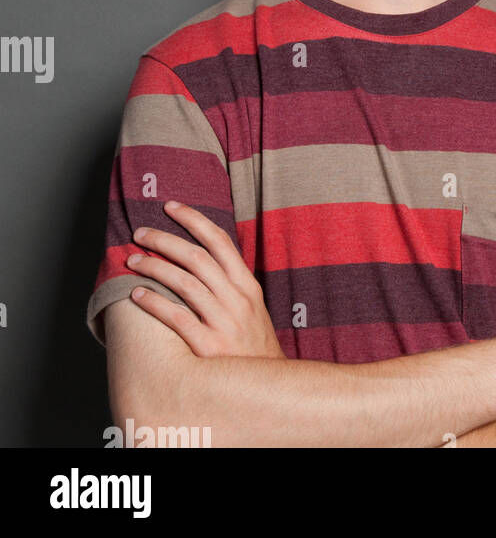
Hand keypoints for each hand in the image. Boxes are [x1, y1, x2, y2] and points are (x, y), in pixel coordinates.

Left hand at [126, 200, 284, 359]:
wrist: (266, 385)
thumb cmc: (251, 343)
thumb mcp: (251, 306)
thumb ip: (230, 282)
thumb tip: (202, 254)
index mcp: (247, 284)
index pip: (219, 241)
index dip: (194, 219)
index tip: (171, 206)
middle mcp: (236, 298)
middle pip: (196, 257)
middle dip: (164, 240)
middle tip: (141, 232)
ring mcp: (224, 322)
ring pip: (184, 283)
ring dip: (154, 268)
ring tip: (133, 261)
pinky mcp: (208, 346)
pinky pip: (177, 318)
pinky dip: (155, 303)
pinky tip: (137, 295)